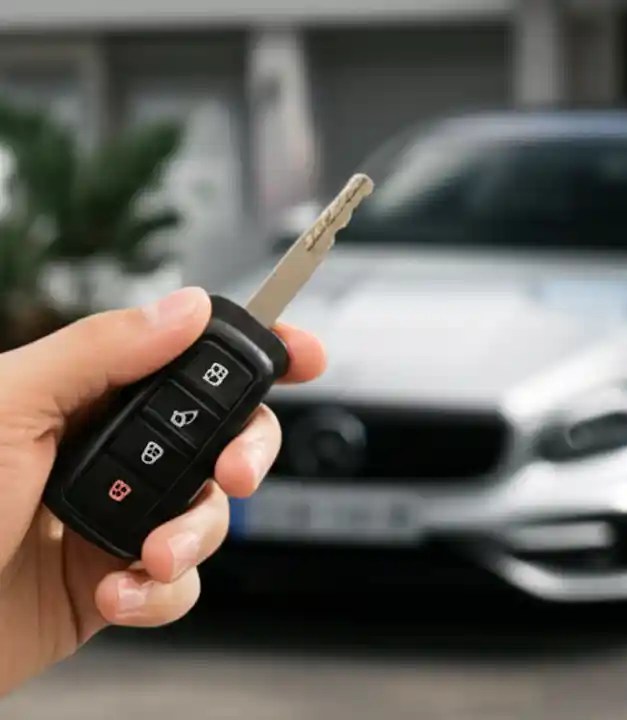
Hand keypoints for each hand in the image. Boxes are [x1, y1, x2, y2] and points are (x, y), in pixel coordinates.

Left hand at [0, 288, 324, 695]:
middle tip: (236, 473)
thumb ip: (99, 352)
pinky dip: (160, 592)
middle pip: (222, 436)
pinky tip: (119, 592)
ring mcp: (115, 520)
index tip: (302, 353)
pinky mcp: (113, 583)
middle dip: (245, 454)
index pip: (184, 360)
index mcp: (82, 397)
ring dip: (193, 537)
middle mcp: (107, 454)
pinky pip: (179, 584)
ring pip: (209, 514)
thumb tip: (184, 309)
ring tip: (150, 555)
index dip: (250, 352)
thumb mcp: (6, 407)